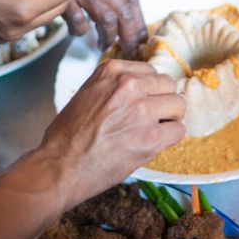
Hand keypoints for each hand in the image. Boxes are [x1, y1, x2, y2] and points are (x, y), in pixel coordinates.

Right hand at [32, 60, 185, 208]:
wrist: (59, 167)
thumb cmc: (67, 137)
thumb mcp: (86, 94)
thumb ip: (113, 88)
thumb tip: (141, 92)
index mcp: (112, 71)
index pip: (150, 72)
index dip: (149, 90)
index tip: (141, 104)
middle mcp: (129, 85)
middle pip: (168, 85)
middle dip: (162, 102)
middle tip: (150, 120)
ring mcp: (142, 110)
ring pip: (179, 105)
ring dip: (169, 119)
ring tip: (152, 132)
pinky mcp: (151, 137)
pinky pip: (179, 130)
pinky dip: (170, 139)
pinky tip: (152, 145)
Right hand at [62, 0, 147, 53]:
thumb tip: (120, 5)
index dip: (139, 18)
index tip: (141, 36)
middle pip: (124, 10)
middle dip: (130, 34)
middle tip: (131, 50)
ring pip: (106, 18)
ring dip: (107, 36)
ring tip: (104, 46)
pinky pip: (78, 21)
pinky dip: (79, 30)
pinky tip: (76, 31)